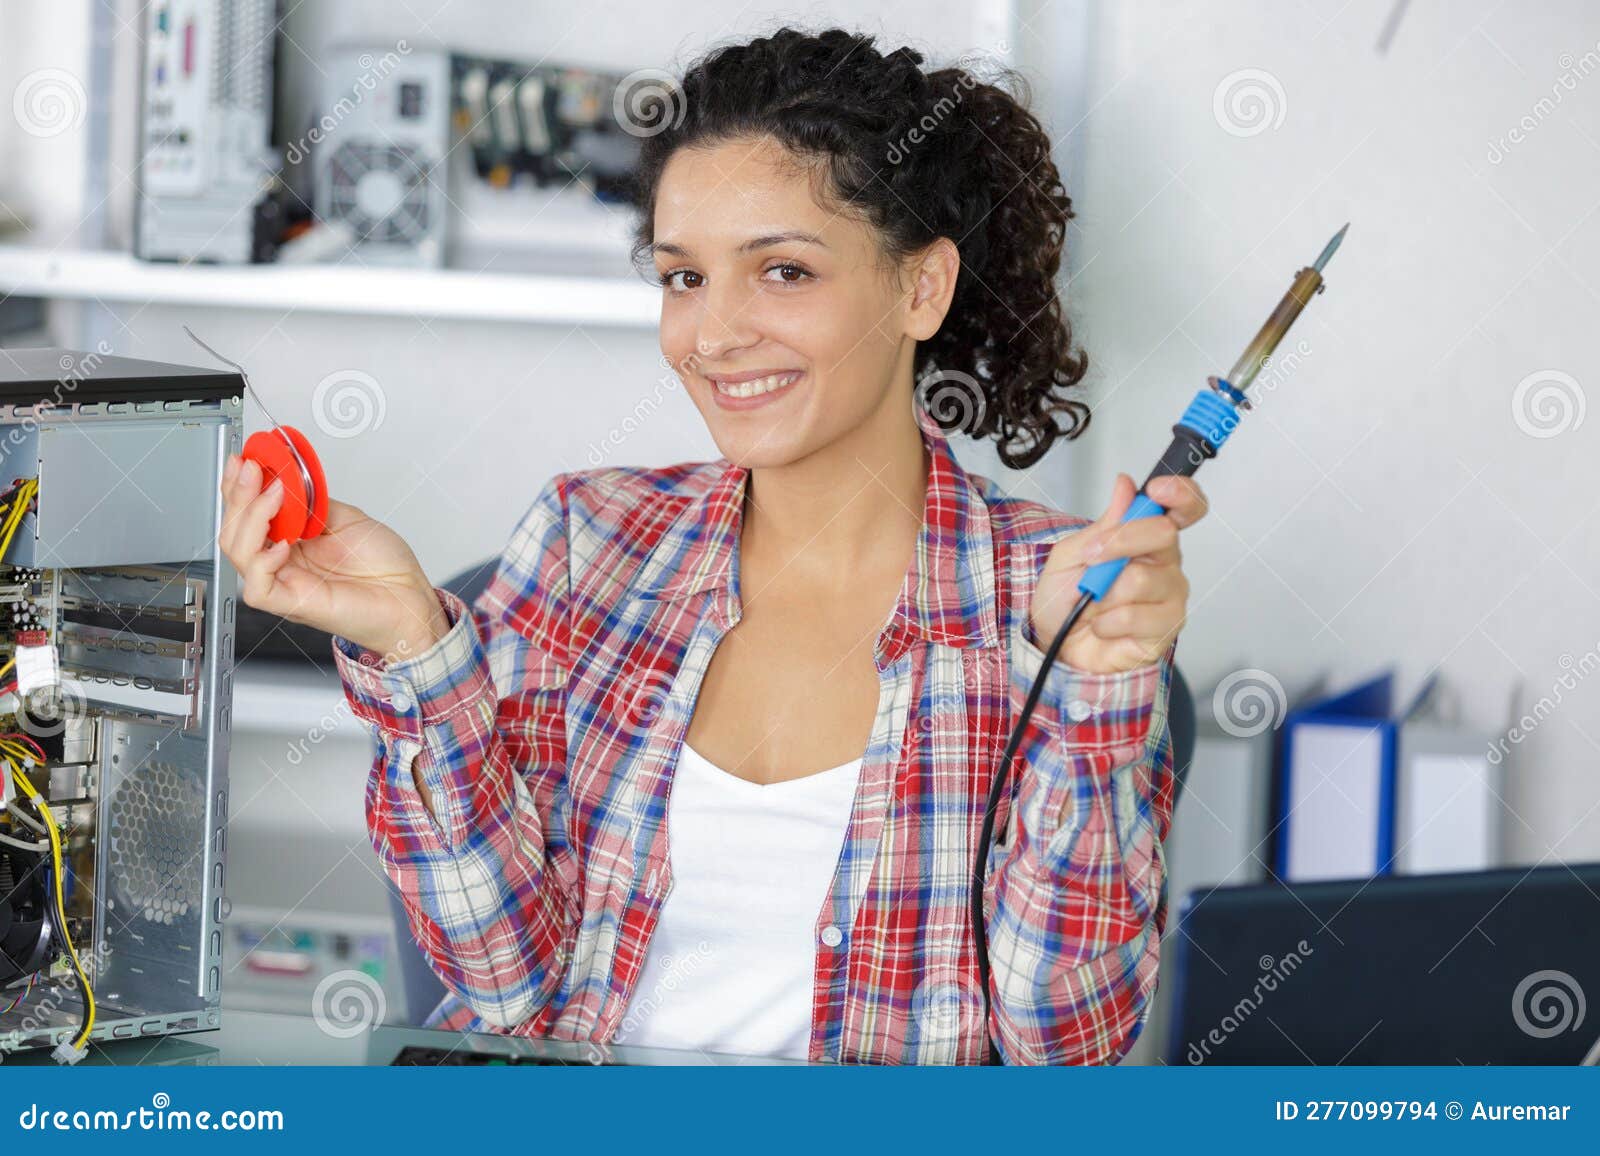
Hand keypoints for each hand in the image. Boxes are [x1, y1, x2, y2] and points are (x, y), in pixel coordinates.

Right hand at [219, 453, 449, 659]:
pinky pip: (258, 588)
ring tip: (275, 495)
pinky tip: (283, 544)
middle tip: (252, 469)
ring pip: (238, 554)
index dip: (238, 487)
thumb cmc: (386, 569)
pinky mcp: (294, 604)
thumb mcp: (347, 519)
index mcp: (291, 543)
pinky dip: (263, 562)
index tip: (243, 460)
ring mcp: (286, 583)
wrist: (410, 600)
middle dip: (238, 495)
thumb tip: (288, 478)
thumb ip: (313, 502)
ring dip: (250, 518)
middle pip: (234, 531)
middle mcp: (283, 563)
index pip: (247, 515)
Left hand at [1030, 473, 1208, 674]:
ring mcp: (1169, 596)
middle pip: (1164, 533)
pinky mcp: (1166, 629)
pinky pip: (1135, 616)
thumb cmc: (1066, 602)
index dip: (1180, 493)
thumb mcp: (1070, 555)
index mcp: (1146, 538)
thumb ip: (1101, 525)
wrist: (1057, 648)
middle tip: (1092, 559)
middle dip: (1120, 541)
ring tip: (1094, 603)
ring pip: (1143, 578)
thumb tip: (1126, 485)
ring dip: (1104, 592)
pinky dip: (1106, 622)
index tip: (1157, 490)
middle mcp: (1165, 563)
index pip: (1183, 507)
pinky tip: (1103, 627)